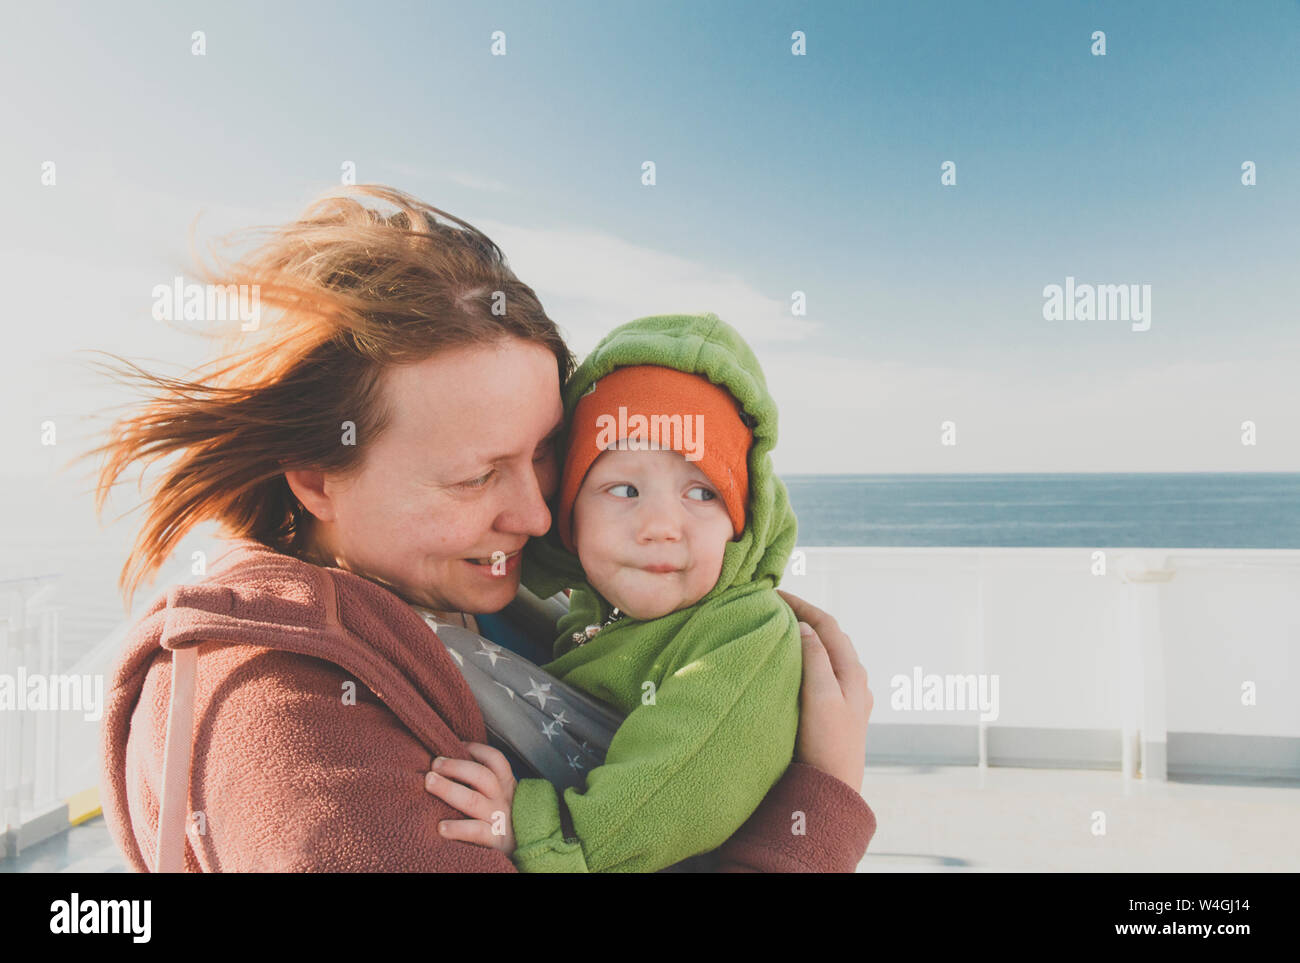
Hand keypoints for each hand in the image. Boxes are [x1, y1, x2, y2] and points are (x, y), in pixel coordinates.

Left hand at [424, 742, 516, 854]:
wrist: (530, 847)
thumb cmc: (506, 818)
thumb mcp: (503, 796)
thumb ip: (485, 782)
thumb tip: (452, 760)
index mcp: (506, 784)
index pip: (495, 759)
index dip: (475, 749)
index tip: (455, 745)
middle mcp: (503, 798)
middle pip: (481, 775)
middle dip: (455, 766)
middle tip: (435, 764)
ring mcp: (499, 818)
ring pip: (474, 800)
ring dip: (449, 789)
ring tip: (429, 782)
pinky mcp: (495, 840)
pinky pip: (476, 832)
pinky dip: (458, 829)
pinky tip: (441, 827)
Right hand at [777, 589, 871, 792]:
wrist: (833, 790)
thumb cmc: (827, 744)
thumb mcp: (820, 696)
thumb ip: (815, 659)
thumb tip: (805, 626)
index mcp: (852, 671)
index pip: (827, 624)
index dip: (802, 605)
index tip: (775, 594)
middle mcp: (854, 681)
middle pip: (828, 636)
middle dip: (803, 617)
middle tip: (772, 608)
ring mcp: (847, 698)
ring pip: (825, 655)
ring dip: (804, 639)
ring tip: (778, 631)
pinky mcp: (836, 713)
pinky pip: (821, 674)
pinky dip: (805, 660)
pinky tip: (791, 667)